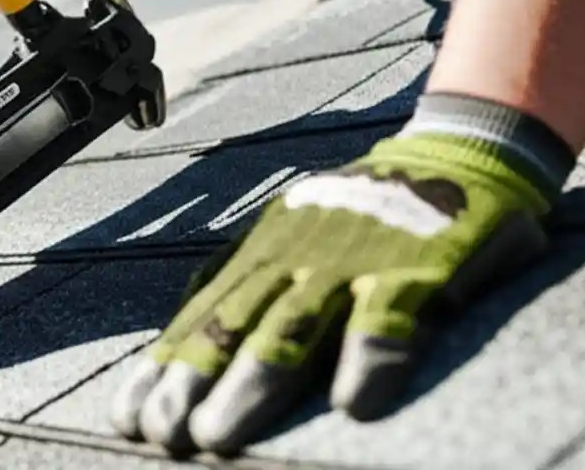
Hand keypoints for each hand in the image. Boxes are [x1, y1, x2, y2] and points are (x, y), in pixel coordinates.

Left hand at [109, 132, 552, 454]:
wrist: (458, 150)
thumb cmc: (367, 210)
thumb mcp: (293, 230)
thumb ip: (249, 277)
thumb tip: (184, 328)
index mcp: (267, 250)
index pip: (203, 314)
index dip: (163, 368)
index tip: (126, 418)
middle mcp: (298, 255)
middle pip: (234, 325)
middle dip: (191, 383)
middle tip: (162, 433)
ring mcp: (355, 260)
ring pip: (292, 326)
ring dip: (251, 384)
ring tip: (217, 434)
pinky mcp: (419, 268)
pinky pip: (388, 316)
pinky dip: (369, 357)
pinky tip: (352, 404)